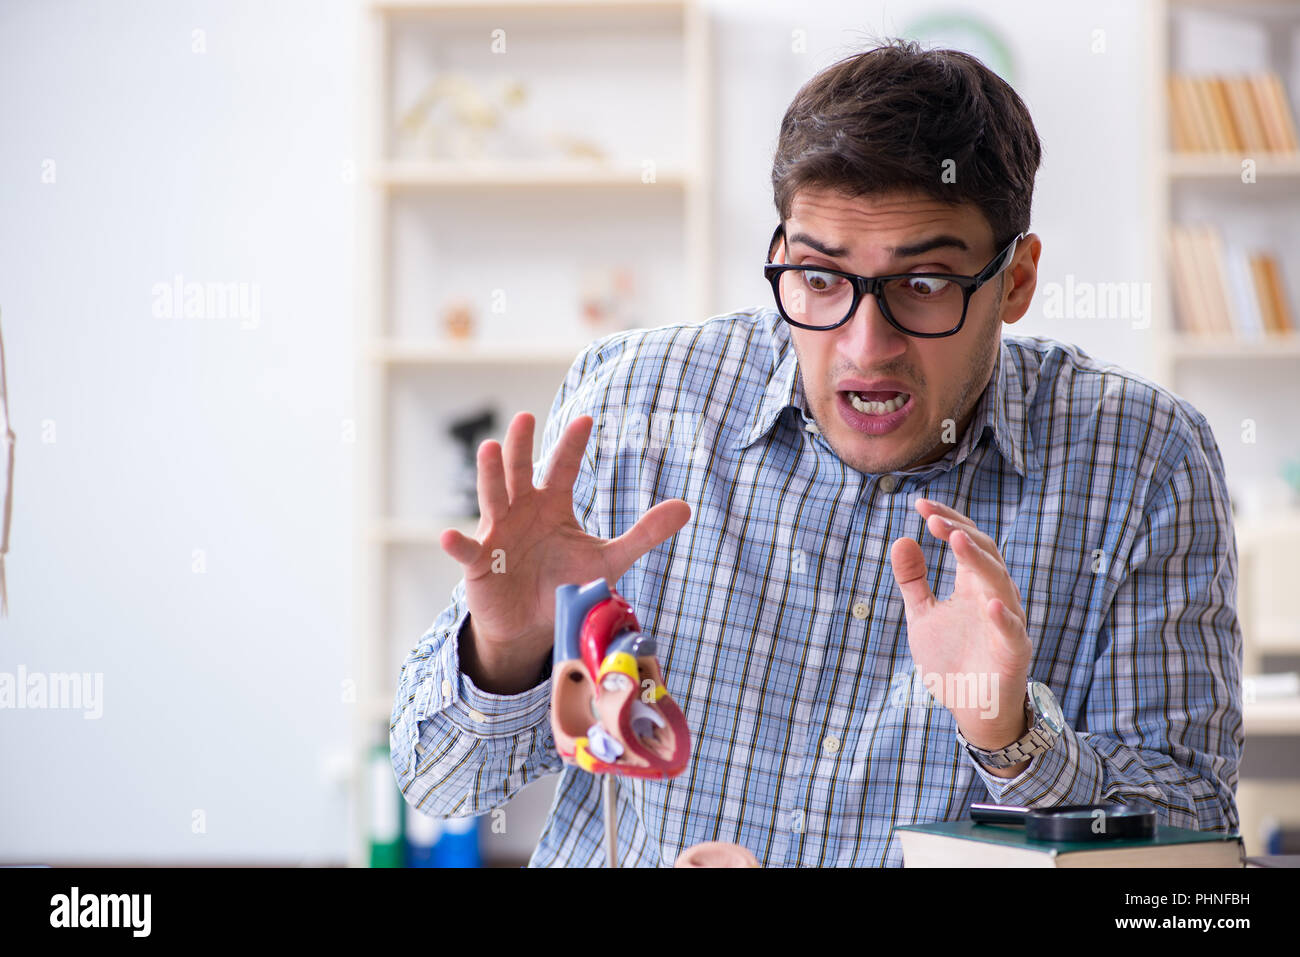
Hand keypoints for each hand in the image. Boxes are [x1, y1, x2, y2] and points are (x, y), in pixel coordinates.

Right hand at [440, 411, 691, 687]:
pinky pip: (467, 550)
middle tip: (524, 417)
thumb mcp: (610, 559)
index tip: (586, 419)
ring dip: (489, 475)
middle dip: (521, 445)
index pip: (562, 467)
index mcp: (551, 504)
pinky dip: (457, 543)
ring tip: (489, 448)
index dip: (573, 445)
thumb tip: (687, 507)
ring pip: (492, 497)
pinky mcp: (480, 562)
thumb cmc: (568, 582)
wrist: (534, 622)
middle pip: (520, 471)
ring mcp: (497, 532)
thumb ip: (644, 533)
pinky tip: (450, 535)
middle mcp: (521, 509)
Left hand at [888, 498, 1031, 761]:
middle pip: (985, 554)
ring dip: (979, 562)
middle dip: (960, 533)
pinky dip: (1002, 618)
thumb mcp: (922, 614)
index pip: (967, 540)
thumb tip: (902, 538)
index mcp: (972, 585)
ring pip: (1000, 584)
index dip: (947, 520)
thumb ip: (913, 580)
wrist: (970, 708)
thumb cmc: (950, 658)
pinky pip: (1012, 631)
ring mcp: (1006, 623)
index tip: (920, 505)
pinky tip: (988, 604)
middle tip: (933, 519)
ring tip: (956, 540)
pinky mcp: (1013, 652)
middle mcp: (992, 596)